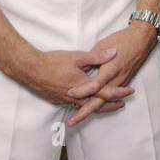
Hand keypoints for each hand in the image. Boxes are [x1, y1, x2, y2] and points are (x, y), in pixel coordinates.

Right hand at [14, 47, 132, 114]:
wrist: (30, 69)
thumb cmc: (53, 61)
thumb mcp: (77, 56)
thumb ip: (97, 56)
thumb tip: (114, 52)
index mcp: (82, 86)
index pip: (105, 92)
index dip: (119, 92)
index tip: (130, 91)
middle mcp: (75, 97)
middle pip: (97, 105)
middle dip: (111, 105)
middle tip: (122, 104)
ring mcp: (65, 100)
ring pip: (85, 107)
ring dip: (98, 106)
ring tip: (108, 104)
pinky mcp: (58, 100)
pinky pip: (75, 105)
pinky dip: (84, 105)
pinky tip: (87, 101)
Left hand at [63, 24, 157, 125]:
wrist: (141, 39)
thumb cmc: (122, 40)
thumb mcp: (103, 45)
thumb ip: (92, 59)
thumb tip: (81, 68)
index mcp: (110, 70)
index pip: (94, 86)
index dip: (81, 91)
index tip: (69, 93)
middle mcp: (116, 80)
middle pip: (99, 101)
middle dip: (85, 112)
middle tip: (72, 121)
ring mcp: (120, 83)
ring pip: (105, 101)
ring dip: (92, 110)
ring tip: (78, 117)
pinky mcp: (122, 83)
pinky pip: (110, 97)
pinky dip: (101, 104)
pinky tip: (92, 106)